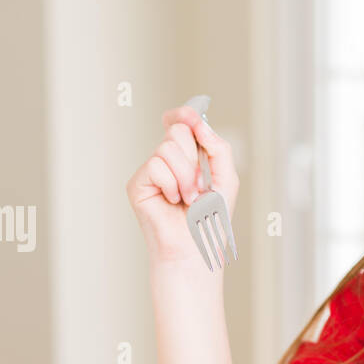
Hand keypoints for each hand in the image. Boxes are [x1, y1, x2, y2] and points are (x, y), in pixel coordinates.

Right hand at [126, 104, 239, 264]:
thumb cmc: (210, 221)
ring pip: (167, 148)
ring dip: (186, 177)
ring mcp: (151, 172)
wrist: (196, 248)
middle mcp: (166, 162)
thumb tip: (200, 123)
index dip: (185, 115)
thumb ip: (218, 148)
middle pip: (177, 131)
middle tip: (198, 187)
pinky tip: (172, 202)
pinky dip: (171, 185)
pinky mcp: (137, 184)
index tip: (191, 115)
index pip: (181, 124)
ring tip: (188, 199)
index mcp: (187, 158)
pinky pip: (155, 165)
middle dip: (194, 159)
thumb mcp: (226, 178)